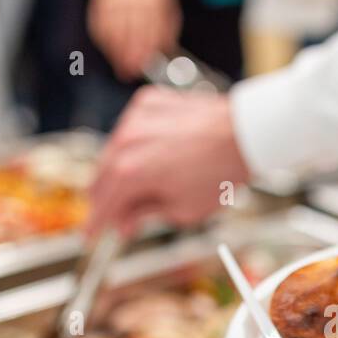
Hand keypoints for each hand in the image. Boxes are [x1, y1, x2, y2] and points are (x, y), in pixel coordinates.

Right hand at [87, 0, 181, 80]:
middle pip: (137, 30)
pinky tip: (110, 54)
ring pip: (119, 30)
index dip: (153, 48)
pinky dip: (106, 43)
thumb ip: (166, 22)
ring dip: (118, 54)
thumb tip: (167, 49)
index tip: (149, 63)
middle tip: (133, 72)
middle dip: (134, 55)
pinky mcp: (101, 0)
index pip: (158, 25)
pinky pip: (103, 25)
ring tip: (122, 69)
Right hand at [89, 88, 250, 233]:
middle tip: (118, 216)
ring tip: (138, 189)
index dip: (96, 225)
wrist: (245, 133)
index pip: (103, 205)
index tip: (92, 236)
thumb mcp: (183, 210)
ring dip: (119, 171)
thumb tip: (126, 224)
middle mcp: (125, 141)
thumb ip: (145, 216)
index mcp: (130, 172)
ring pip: (112, 151)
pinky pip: (129, 128)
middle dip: (107, 200)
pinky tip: (151, 158)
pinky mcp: (147, 102)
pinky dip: (133, 144)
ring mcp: (134, 118)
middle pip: (101, 178)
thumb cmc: (219, 172)